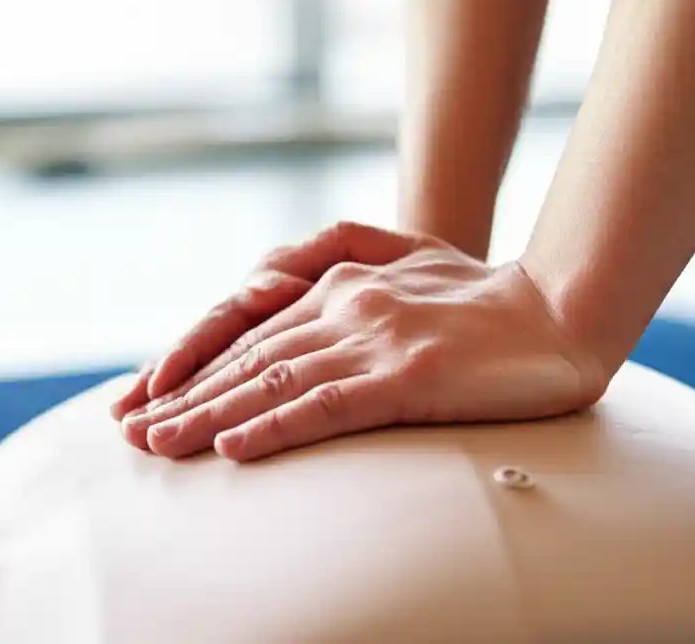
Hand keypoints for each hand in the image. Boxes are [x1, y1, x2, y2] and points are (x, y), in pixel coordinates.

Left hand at [112, 222, 605, 460]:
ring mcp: (375, 340)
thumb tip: (264, 276)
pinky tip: (236, 447)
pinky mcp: (408, 378)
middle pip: (246, 356)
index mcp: (339, 280)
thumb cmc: (480, 290)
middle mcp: (345, 305)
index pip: (247, 329)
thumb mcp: (403, 249)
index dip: (190, 363)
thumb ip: (334, 247)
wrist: (562, 308)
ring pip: (272, 380)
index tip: (144, 396)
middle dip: (182, 395)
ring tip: (160, 445)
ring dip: (209, 415)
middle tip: (132, 431)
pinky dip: (276, 426)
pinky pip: (327, 405)